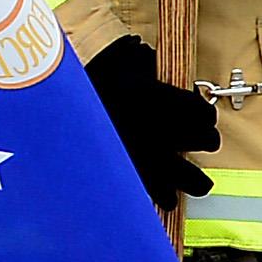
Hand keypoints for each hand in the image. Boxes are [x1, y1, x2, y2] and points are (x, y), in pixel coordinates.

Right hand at [87, 36, 219, 210]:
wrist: (53, 113)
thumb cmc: (85, 82)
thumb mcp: (121, 64)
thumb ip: (145, 69)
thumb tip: (155, 69)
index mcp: (164, 101)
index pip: (204, 113)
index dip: (203, 112)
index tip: (199, 113)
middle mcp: (165, 133)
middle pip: (208, 141)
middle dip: (205, 139)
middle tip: (199, 139)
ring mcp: (152, 162)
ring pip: (195, 181)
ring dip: (196, 178)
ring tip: (194, 179)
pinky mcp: (137, 183)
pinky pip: (164, 198)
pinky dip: (165, 195)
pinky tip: (164, 193)